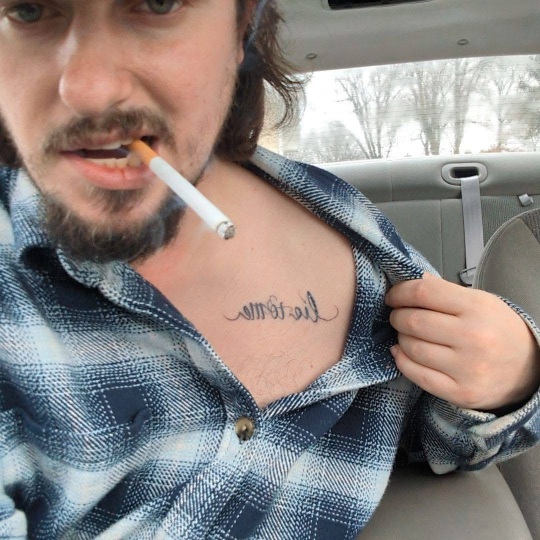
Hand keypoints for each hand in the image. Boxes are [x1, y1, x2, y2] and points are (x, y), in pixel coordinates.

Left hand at [385, 274, 539, 410]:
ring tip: (406, 333)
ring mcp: (467, 368)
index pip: (424, 292)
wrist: (530, 369)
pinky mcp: (460, 392)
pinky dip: (402, 360)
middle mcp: (473, 338)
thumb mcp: (480, 301)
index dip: (400, 292)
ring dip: (400, 338)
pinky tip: (401, 352)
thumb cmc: (499, 330)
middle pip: (413, 321)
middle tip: (397, 315)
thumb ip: (443, 290)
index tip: (393, 296)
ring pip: (411, 347)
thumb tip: (413, 279)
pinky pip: (416, 374)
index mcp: (477, 308)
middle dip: (397, 316)